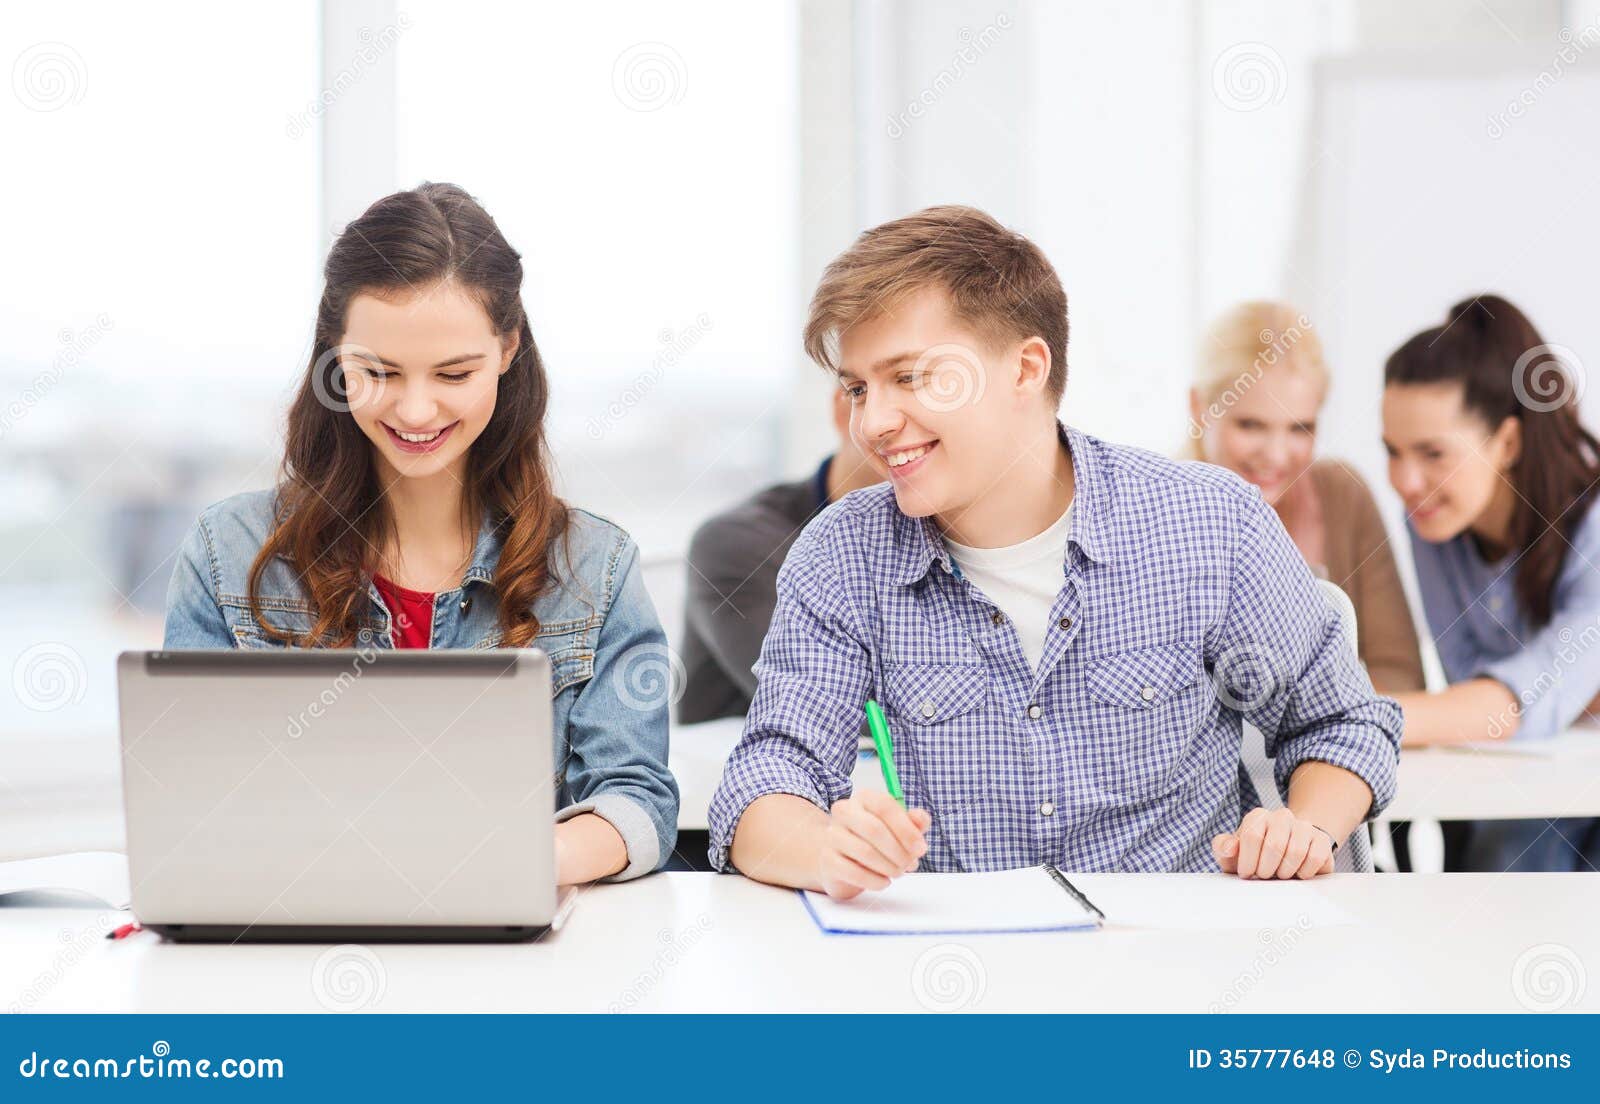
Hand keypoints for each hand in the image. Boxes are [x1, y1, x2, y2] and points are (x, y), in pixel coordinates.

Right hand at [817, 790, 930, 899]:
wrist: (840, 857)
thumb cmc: (873, 840)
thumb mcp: (897, 828)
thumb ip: (913, 822)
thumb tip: (921, 819)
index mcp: (864, 798)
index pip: (885, 806)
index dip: (906, 829)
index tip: (920, 848)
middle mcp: (844, 811)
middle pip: (874, 829)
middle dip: (898, 851)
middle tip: (909, 864)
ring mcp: (833, 835)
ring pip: (865, 852)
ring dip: (888, 867)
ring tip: (897, 872)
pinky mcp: (827, 859)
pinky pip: (853, 872)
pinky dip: (875, 880)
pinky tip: (884, 881)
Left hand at [1212, 807, 1335, 879]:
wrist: (1286, 858)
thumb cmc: (1256, 857)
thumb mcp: (1234, 855)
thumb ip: (1223, 848)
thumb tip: (1230, 847)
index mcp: (1258, 817)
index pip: (1252, 836)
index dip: (1248, 861)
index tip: (1247, 874)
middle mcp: (1282, 816)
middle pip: (1274, 845)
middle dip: (1266, 869)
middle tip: (1264, 876)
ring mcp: (1304, 826)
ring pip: (1295, 851)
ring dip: (1285, 872)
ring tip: (1280, 875)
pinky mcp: (1321, 840)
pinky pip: (1314, 858)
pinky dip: (1303, 873)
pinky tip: (1297, 873)